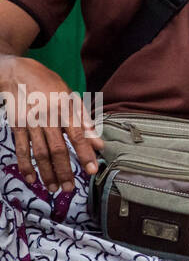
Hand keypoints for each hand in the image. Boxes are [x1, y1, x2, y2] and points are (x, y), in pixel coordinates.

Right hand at [0, 54, 103, 193]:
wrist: (17, 72)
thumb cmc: (49, 85)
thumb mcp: (70, 96)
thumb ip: (84, 120)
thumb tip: (98, 143)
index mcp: (64, 108)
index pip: (77, 134)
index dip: (85, 153)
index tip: (92, 170)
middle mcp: (47, 117)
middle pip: (56, 148)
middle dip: (64, 170)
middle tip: (70, 188)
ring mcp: (30, 122)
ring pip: (39, 152)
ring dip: (46, 172)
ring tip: (54, 188)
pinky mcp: (16, 126)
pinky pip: (21, 149)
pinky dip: (26, 165)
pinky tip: (31, 179)